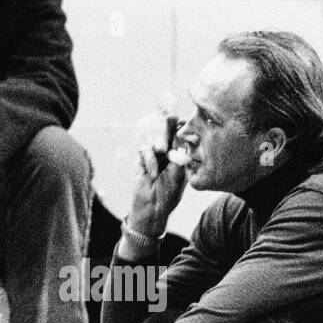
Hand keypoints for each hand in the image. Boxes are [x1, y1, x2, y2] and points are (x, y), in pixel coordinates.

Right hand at [129, 109, 185, 236]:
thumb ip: (178, 162)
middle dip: (166, 127)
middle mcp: (167, 154)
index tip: (176, 113)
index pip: (180, 136)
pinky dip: (146, 161)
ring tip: (158, 163)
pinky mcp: (142, 161)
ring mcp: (154, 157)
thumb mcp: (178, 179)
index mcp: (180, 157)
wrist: (150, 209)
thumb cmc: (168, 197)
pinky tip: (149, 173)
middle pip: (165, 133)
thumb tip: (180, 145)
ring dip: (155, 151)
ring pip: (152, 142)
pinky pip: (142, 151)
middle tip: (168, 117)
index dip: (178, 124)